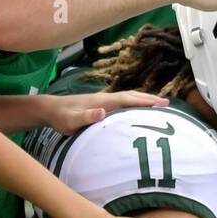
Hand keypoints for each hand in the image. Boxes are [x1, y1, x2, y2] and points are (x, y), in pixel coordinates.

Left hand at [42, 89, 167, 134]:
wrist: (49, 110)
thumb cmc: (60, 118)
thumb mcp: (70, 121)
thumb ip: (85, 116)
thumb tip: (103, 111)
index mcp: (101, 101)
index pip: (127, 99)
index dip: (144, 101)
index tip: (160, 104)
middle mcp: (104, 98)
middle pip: (131, 96)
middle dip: (149, 99)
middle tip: (167, 103)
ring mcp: (103, 101)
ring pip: (127, 99)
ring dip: (143, 100)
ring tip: (159, 106)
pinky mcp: (101, 106)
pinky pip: (122, 104)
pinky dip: (134, 105)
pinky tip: (138, 112)